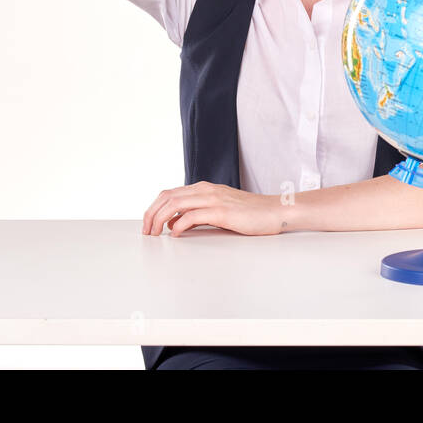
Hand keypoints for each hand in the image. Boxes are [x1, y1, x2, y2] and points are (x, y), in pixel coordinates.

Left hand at [141, 180, 283, 236]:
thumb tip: (174, 223)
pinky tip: (175, 234)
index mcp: (204, 188)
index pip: (169, 193)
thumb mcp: (219, 210)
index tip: (148, 224)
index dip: (153, 208)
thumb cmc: (250, 214)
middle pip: (167, 196)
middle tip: (146, 231)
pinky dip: (178, 225)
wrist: (276, 211)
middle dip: (151, 214)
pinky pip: (191, 216)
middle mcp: (206, 190)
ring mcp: (213, 199)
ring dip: (159, 219)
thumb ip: (198, 213)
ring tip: (155, 233)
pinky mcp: (221, 211)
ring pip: (175, 203)